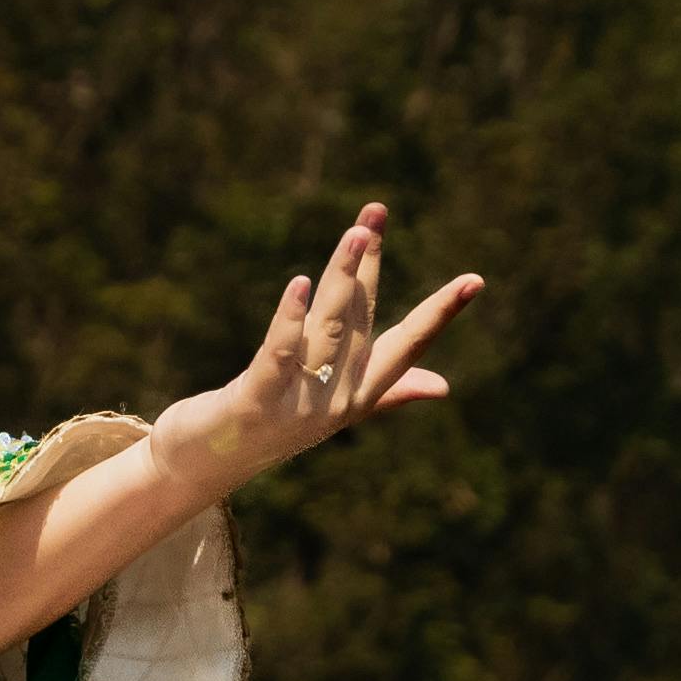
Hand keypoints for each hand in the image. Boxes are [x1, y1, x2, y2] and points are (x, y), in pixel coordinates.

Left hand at [140, 206, 474, 510]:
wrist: (204, 465)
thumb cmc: (270, 425)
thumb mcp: (334, 406)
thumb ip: (388, 390)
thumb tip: (444, 387)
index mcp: (359, 394)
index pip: (409, 345)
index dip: (441, 313)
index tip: (475, 280)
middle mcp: (337, 400)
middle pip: (360, 319)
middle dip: (369, 266)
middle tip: (374, 215)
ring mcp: (298, 404)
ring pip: (327, 329)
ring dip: (341, 277)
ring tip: (355, 234)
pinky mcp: (256, 402)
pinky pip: (279, 353)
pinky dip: (290, 318)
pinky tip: (301, 283)